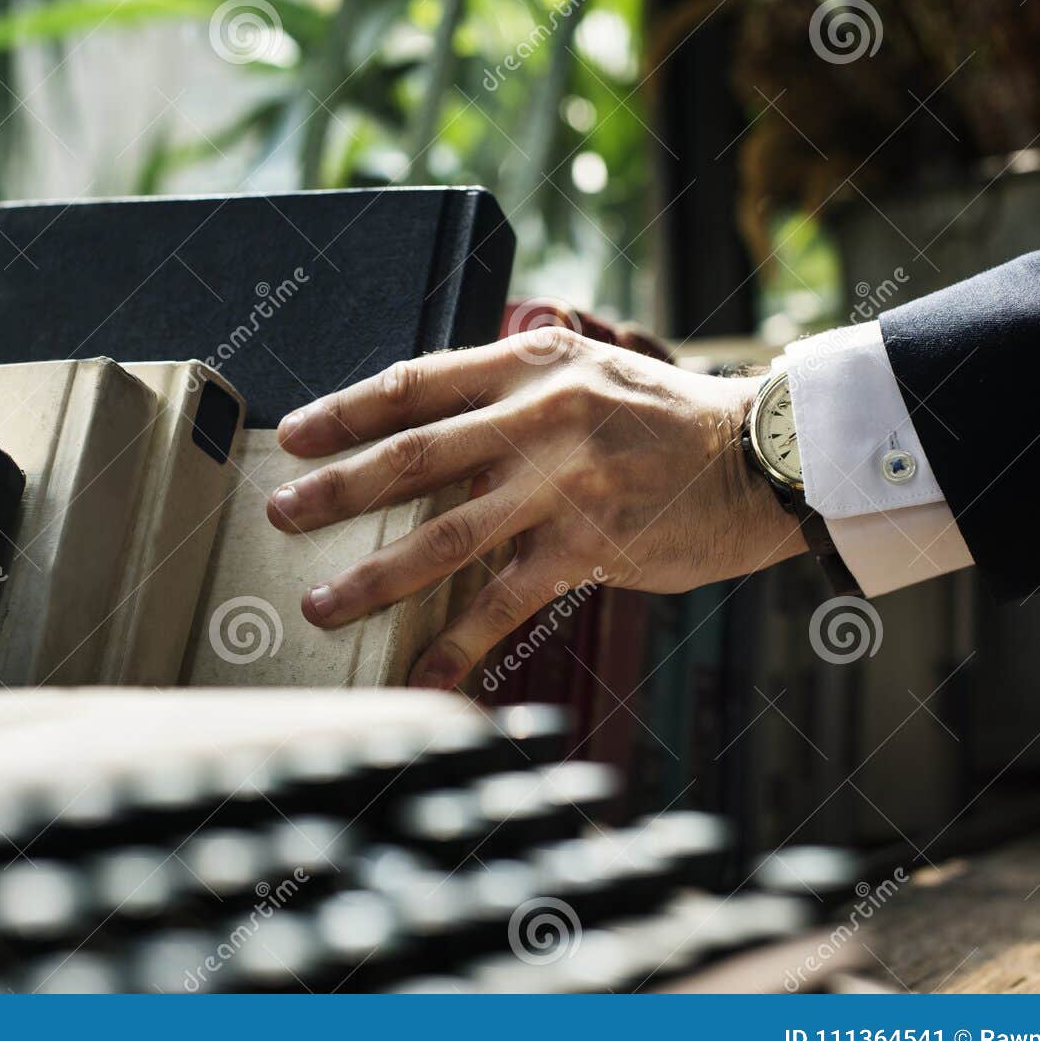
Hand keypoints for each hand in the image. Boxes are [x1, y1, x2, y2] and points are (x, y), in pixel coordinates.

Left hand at [266, 326, 807, 689]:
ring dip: (375, 575)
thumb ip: (509, 390)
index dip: (347, 411)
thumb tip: (424, 423)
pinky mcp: (591, 547)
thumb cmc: (662, 421)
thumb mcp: (585, 373)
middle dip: (337, 489)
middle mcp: (540, 418)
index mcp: (530, 366)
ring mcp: (565, 484)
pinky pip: (506, 602)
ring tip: (322, 604)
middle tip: (280, 514)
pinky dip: (458, 643)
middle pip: (414, 456)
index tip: (295, 436)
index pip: (417, 384)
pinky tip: (423, 675)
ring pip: (446, 535)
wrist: (759, 458)